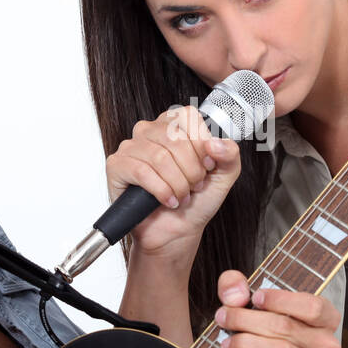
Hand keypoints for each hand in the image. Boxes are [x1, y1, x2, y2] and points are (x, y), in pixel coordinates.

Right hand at [106, 106, 241, 258]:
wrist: (178, 230)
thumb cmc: (196, 200)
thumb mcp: (224, 175)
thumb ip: (230, 154)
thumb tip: (216, 144)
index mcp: (174, 124)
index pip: (188, 118)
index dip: (201, 146)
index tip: (206, 166)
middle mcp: (151, 130)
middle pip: (175, 139)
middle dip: (191, 171)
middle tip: (193, 186)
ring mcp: (131, 146)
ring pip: (159, 157)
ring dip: (177, 184)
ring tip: (180, 195)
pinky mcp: (117, 165)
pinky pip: (141, 171)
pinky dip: (160, 190)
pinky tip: (167, 200)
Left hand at [211, 270, 340, 347]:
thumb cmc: (261, 339)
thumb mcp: (247, 306)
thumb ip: (236, 288)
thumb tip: (235, 292)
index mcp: (324, 318)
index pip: (312, 305)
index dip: (281, 299)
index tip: (254, 297)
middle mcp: (325, 343)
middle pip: (286, 325)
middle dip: (248, 319)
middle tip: (224, 317)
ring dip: (247, 342)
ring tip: (227, 341)